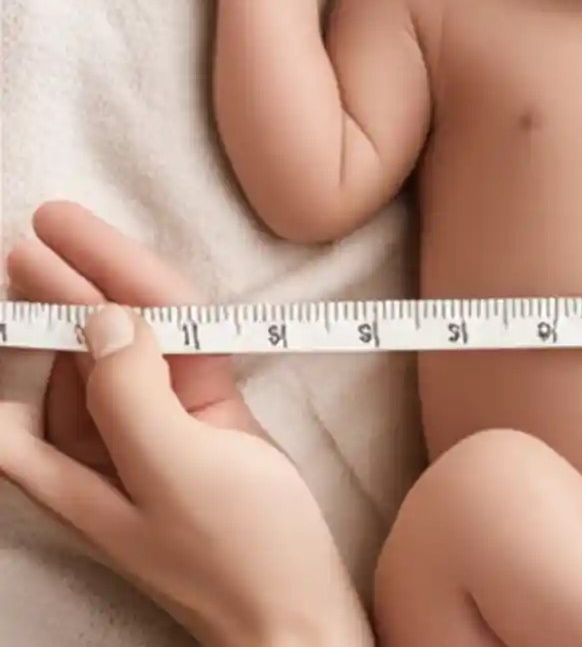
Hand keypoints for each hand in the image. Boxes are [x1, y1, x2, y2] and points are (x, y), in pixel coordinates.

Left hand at [0, 203, 371, 646]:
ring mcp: (159, 434)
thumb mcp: (171, 470)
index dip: (14, 333)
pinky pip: (183, 359)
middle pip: (74, 356)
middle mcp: (105, 448)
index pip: (16, 391)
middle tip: (42, 228)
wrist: (300, 606)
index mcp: (71, 471)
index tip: (17, 269)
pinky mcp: (209, 425)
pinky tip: (148, 284)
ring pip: (130, 348)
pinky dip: (172, 321)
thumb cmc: (232, 555)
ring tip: (74, 234)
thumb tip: (102, 319)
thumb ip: (128, 390)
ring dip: (110, 292)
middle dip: (60, 291)